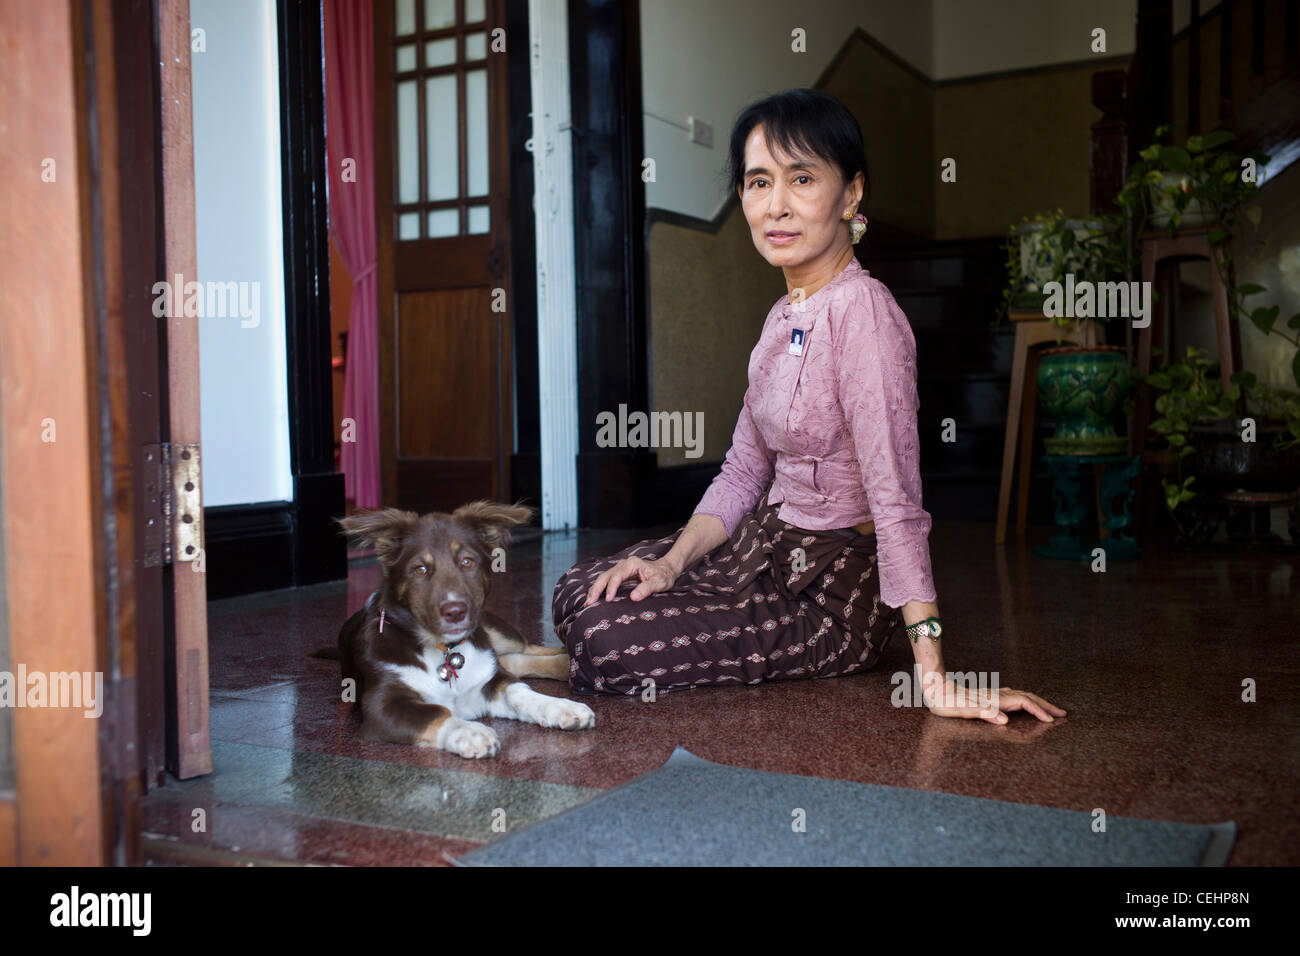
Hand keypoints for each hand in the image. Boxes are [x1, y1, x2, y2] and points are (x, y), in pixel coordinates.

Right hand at [583, 555, 680, 606]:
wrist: (666, 569)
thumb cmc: (664, 576)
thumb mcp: (659, 583)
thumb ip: (647, 589)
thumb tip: (633, 597)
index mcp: (632, 564)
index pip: (617, 576)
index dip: (611, 588)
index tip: (608, 600)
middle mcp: (624, 564)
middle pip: (605, 576)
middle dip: (596, 589)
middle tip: (589, 603)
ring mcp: (620, 569)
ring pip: (603, 578)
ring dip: (595, 589)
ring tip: (588, 602)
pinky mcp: (620, 575)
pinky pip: (607, 581)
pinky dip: (599, 589)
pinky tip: (594, 598)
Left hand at [920, 673, 1065, 724]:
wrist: (933, 687)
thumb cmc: (945, 701)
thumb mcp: (961, 709)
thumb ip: (983, 713)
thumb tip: (1005, 720)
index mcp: (993, 699)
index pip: (1023, 703)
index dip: (1038, 711)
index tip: (1052, 720)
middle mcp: (996, 694)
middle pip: (1027, 697)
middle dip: (1045, 705)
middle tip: (1063, 713)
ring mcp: (992, 694)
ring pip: (1021, 696)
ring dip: (1037, 702)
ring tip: (1049, 710)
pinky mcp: (987, 695)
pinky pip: (1013, 696)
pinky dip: (1025, 700)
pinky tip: (1024, 703)